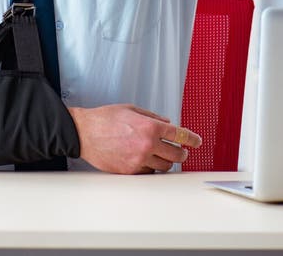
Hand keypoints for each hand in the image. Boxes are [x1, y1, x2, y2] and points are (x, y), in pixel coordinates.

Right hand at [67, 103, 201, 174]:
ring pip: (165, 166)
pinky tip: (146, 159)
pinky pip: (149, 172)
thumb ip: (152, 116)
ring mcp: (139, 160)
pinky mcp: (130, 171)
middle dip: (182, 153)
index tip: (196, 141)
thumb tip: (167, 123)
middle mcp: (146, 145)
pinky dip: (151, 167)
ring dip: (166, 161)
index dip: (191, 138)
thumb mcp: (131, 109)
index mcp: (149, 127)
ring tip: (161, 155)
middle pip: (176, 155)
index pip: (179, 135)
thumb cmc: (105, 119)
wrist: (85, 133)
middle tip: (182, 151)